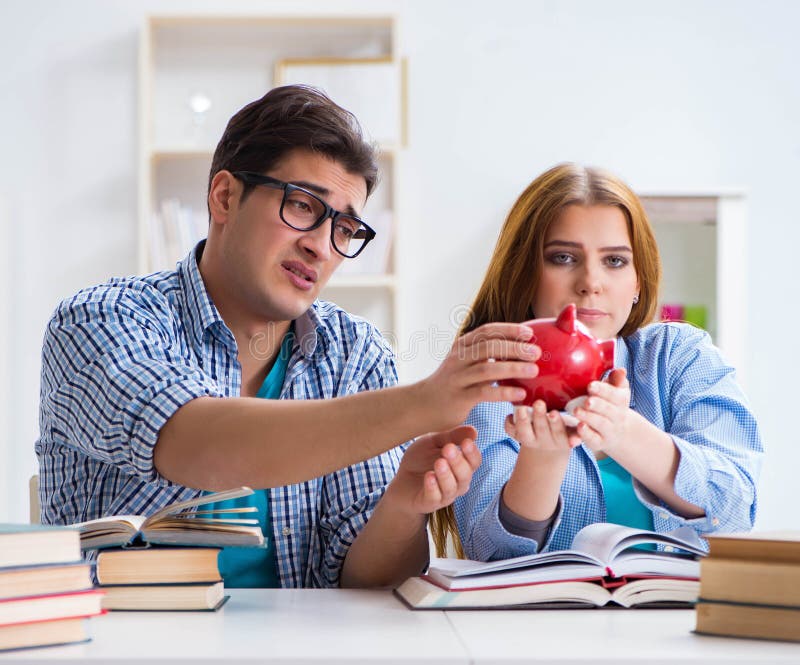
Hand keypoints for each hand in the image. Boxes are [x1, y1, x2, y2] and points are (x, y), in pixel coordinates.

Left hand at [386, 425, 480, 515]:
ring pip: (451, 488)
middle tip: (448, 449)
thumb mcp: (433, 443)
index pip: (474, 462)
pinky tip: (428, 476)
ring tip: (439, 462)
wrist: (400, 480)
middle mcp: (457, 483)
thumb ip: (451, 437)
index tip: (466, 442)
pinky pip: (434, 497)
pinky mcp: (429, 502)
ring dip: (446, 475)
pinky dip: (432, 487)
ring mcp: (444, 495)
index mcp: (461, 466)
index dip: (472, 453)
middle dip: (458, 462)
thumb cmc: (420, 460)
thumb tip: (473, 431)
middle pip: (465, 475)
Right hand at [415, 323, 540, 430]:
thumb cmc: (452, 384)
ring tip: (534, 370)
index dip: (509, 330)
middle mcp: (458, 359)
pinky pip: (484, 393)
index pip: (487, 331)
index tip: (529, 333)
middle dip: (515, 348)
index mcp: (461, 346)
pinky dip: (504, 392)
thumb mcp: (465, 363)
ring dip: (513, 368)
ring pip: (487, 369)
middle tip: (536, 352)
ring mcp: (457, 378)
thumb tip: (519, 349)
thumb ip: (485, 356)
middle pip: (489, 347)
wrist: (423, 405)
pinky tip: (520, 394)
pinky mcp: (458, 398)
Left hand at [505, 400, 577, 460]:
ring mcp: (529, 439)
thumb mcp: (574, 430)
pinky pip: (511, 432)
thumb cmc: (564, 430)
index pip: (560, 432)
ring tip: (521, 408)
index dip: (557, 424)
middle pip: (542, 430)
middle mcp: (545, 441)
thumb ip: (579, 428)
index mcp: (561, 439)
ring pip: (524, 433)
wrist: (548, 447)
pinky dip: (508, 424)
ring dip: (523, 421)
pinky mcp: (517, 435)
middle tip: (539, 403)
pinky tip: (509, 415)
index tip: (554, 413)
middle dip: (540, 417)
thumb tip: (584, 421)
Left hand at [572, 368, 637, 452]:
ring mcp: (609, 430)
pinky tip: (578, 427)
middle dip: (598, 405)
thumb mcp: (616, 392)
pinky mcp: (599, 442)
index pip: (615, 395)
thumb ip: (617, 381)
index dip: (603, 390)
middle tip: (587, 400)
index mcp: (621, 401)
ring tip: (576, 411)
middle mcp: (617, 416)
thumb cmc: (611, 405)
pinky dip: (586, 434)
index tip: (591, 386)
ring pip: (600, 424)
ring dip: (589, 417)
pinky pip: (593, 439)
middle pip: (609, 410)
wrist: (619, 432)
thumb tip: (620, 370)